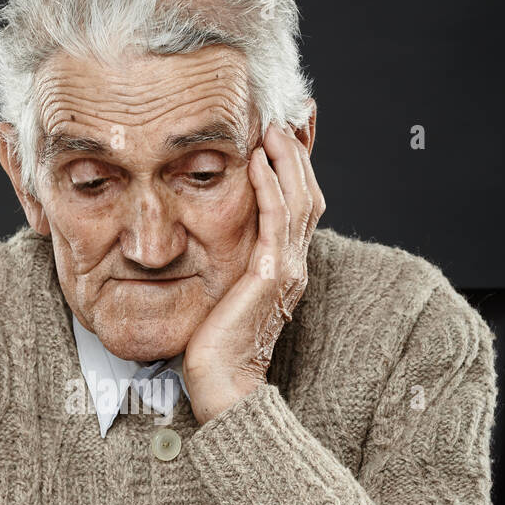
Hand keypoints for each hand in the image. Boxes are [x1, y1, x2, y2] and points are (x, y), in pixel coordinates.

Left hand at [183, 121, 324, 423]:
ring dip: (284, 157)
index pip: (298, 206)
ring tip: (270, 125)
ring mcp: (287, 269)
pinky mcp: (271, 274)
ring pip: (298, 198)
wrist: (224, 387)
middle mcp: (293, 265)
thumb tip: (196, 241)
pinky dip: (269, 183)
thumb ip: (220, 266)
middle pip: (307, 193)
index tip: (278, 135)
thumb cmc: (212, 350)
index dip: (292, 169)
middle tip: (283, 116)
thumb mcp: (218, 295)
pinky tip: (255, 158)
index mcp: (284, 269)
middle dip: (296, 153)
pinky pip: (275, 217)